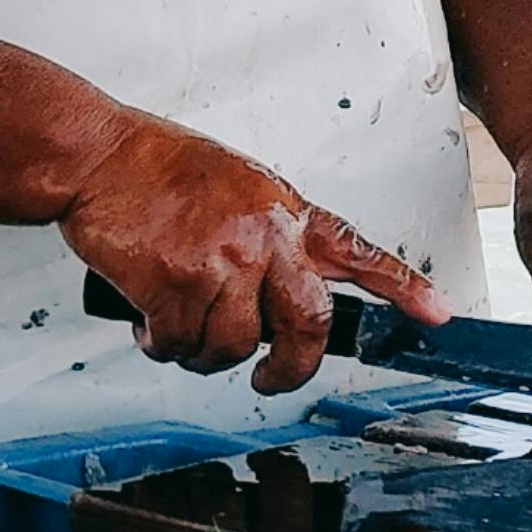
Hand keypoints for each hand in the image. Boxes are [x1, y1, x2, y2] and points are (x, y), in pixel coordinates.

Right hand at [60, 112, 447, 395]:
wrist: (96, 156)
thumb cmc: (155, 167)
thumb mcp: (237, 185)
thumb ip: (269, 232)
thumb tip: (279, 282)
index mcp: (284, 213)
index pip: (358, 252)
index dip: (403, 288)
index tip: (434, 313)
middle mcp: (264, 238)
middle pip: (308, 325)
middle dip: (291, 367)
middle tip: (270, 376)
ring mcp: (223, 262)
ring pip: (232, 346)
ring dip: (200, 353)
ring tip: (177, 328)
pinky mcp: (177, 284)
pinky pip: (180, 345)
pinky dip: (160, 345)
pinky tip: (148, 322)